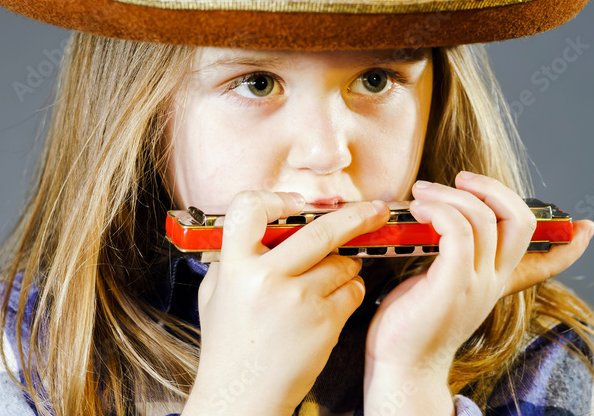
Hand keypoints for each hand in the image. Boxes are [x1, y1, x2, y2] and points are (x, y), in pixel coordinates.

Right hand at [183, 191, 389, 415]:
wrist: (242, 396)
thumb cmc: (230, 344)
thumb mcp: (216, 292)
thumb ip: (235, 255)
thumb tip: (270, 220)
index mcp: (234, 266)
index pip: (250, 207)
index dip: (277, 198)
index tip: (299, 203)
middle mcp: (266, 279)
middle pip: (320, 229)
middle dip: (356, 216)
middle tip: (376, 209)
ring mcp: (298, 301)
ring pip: (343, 261)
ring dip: (346, 264)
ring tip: (332, 276)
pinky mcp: (324, 323)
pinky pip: (353, 290)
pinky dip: (350, 289)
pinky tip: (333, 301)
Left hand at [364, 171, 590, 414]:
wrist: (401, 366)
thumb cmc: (410, 322)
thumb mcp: (438, 285)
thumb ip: (448, 260)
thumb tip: (437, 231)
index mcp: (495, 282)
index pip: (546, 263)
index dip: (569, 245)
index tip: (586, 228)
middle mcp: (493, 282)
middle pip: (521, 221)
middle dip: (493, 187)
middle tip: (458, 179)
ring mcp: (478, 283)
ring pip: (484, 217)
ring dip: (450, 194)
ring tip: (421, 194)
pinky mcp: (454, 283)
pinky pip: (459, 230)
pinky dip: (439, 210)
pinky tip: (418, 211)